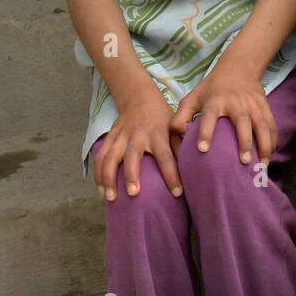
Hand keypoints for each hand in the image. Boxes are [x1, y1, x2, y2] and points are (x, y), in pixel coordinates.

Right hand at [93, 82, 181, 200]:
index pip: (165, 156)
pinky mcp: (110, 138)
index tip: (178, 193)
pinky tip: (100, 189)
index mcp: (157, 133)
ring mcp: (121, 136)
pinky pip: (100, 156)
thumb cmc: (162, 117)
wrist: (139, 97)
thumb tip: (197, 165)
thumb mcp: (175, 126)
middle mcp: (137, 135)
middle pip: (132, 157)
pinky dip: (98, 173)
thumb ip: (182, 144)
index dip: (171, 175)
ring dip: (108, 178)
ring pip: (110, 158)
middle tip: (134, 194)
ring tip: (110, 198)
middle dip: (131, 175)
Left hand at [170, 51, 276, 163]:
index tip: (203, 149)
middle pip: (242, 122)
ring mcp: (252, 104)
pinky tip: (269, 155)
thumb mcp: (192, 97)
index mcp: (214, 100)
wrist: (238, 68)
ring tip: (263, 165)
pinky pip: (271, 125)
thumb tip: (180, 136)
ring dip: (264, 145)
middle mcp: (235, 101)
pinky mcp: (264, 106)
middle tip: (245, 162)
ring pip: (261, 125)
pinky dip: (272, 140)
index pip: (208, 116)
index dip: (205, 132)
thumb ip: (181, 117)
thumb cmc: (211, 89)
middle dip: (245, 142)